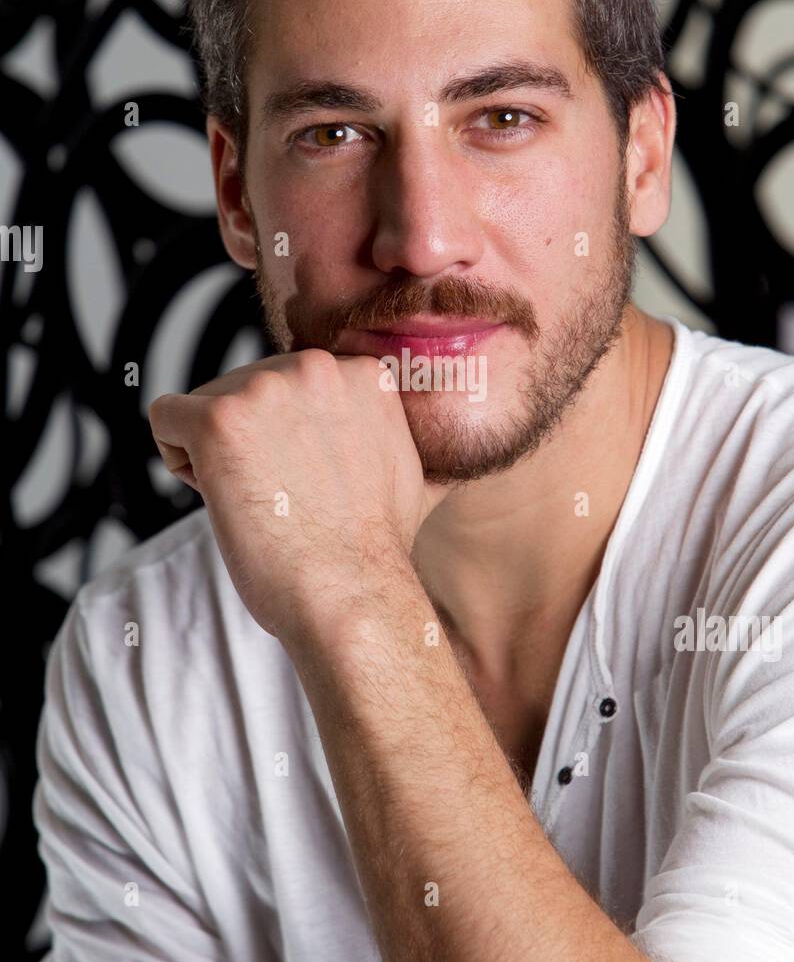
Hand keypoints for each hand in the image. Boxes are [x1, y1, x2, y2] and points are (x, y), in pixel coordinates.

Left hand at [148, 351, 444, 642]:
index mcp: (362, 372)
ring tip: (258, 502)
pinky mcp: (218, 419)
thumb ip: (410, 446)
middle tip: (282, 499)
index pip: (289, 385)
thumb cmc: (375, 553)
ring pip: (204, 405)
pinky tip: (216, 495)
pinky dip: (176, 458)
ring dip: (215, 456)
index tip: (309, 482)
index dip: (287, 438)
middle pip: (244, 390)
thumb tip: (461, 459)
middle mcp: (315, 366)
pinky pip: (164, 417)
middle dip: (249, 445)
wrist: (351, 595)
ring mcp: (264, 388)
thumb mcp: (414, 480)